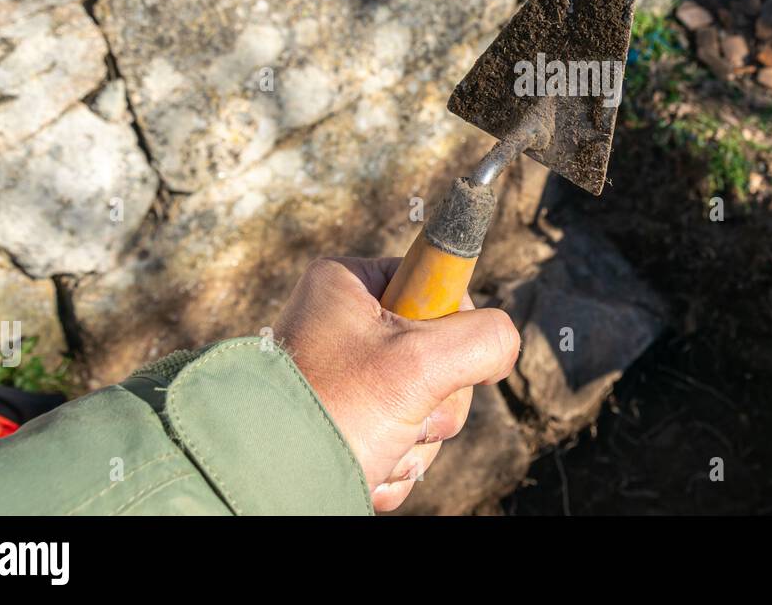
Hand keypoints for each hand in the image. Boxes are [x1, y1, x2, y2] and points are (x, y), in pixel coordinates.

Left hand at [275, 257, 519, 511]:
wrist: (268, 486)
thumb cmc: (335, 412)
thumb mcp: (422, 363)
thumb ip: (484, 338)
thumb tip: (502, 349)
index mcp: (347, 286)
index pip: (436, 285)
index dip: (451, 327)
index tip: (434, 357)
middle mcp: (341, 326)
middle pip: (437, 351)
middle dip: (435, 399)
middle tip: (408, 411)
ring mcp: (342, 378)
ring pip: (424, 400)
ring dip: (418, 437)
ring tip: (383, 446)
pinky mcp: (344, 422)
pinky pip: (400, 435)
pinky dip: (396, 460)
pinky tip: (371, 467)